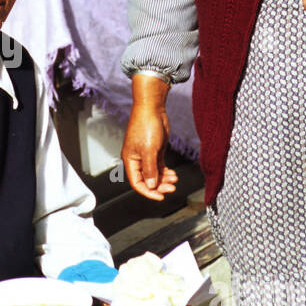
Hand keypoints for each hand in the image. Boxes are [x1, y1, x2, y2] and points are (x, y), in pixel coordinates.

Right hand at [122, 80, 178, 200]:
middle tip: (171, 188)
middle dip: (159, 186)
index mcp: (130, 160)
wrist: (152, 109)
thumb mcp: (149, 150)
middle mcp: (137, 160)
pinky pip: (159, 166)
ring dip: (164, 179)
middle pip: (147, 180)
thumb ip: (150, 169)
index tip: (160, 196)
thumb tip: (150, 185)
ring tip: (175, 180)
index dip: (148, 191)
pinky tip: (173, 174)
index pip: (137, 182)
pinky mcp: (155, 151)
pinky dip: (166, 172)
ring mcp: (146, 155)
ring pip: (154, 174)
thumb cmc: (146, 126)